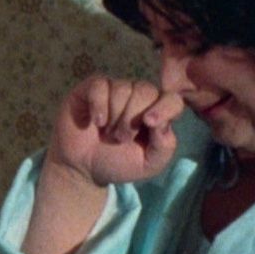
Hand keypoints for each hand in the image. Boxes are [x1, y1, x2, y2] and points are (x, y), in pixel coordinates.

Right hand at [47, 75, 184, 187]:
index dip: (164, 108)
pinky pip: (100, 85)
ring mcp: (115, 89)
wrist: (82, 167)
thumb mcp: (148, 164)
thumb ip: (164, 146)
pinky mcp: (91, 88)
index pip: (172, 99)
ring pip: (122, 88)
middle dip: (131, 118)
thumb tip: (162, 122)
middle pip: (146, 91)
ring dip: (114, 116)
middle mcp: (138, 97)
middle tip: (120, 138)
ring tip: (106, 133)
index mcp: (157, 112)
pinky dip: (98, 104)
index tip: (149, 123)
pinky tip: (95, 121)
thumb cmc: (117, 163)